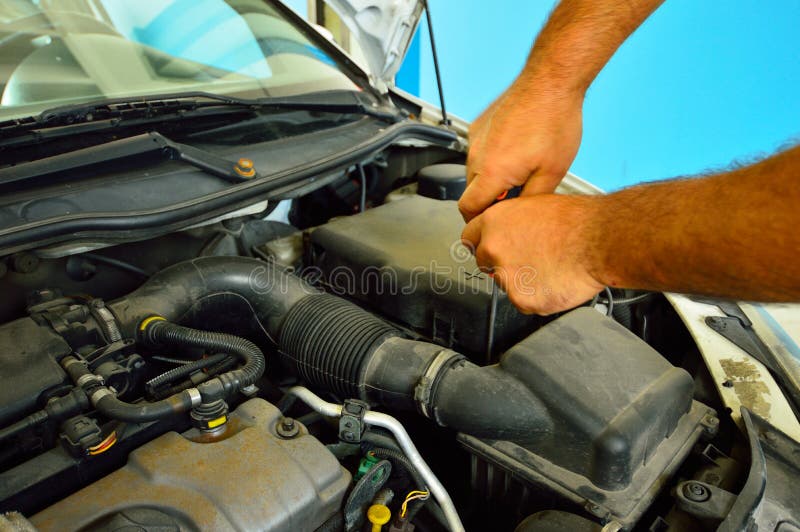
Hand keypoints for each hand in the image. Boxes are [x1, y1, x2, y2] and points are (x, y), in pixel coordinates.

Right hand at [459, 81, 583, 221]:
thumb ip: (530, 200)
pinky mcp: (479, 125)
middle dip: (489, 200)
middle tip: (516, 198)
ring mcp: (476, 138)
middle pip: (472, 192)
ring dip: (492, 178)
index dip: (476, 221)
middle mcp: (477, 156)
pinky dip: (492, 159)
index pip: (468, 209)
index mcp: (492, 172)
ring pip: (475, 172)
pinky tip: (517, 151)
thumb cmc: (555, 121)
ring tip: (521, 171)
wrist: (551, 82)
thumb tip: (519, 216)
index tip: (488, 224)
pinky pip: (479, 152)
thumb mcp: (553, 172)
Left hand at [461, 194, 603, 314]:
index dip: (483, 243)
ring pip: (505, 284)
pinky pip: (525, 302)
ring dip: (522, 281)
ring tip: (549, 268)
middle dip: (500, 263)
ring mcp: (506, 276)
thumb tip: (507, 230)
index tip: (488, 248)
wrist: (599, 241)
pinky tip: (554, 281)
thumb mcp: (534, 205)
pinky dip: (538, 296)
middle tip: (527, 259)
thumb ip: (511, 222)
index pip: (470, 237)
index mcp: (494, 222)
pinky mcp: (522, 299)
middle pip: (484, 262)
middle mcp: (494, 248)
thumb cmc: (577, 221)